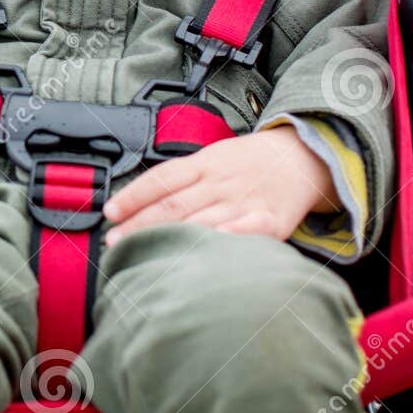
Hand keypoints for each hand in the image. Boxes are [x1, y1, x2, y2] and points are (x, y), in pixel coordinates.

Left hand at [102, 124, 337, 246]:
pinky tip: (204, 253)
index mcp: (205, 163)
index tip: (110, 213)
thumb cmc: (249, 162)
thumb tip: (140, 201)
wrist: (302, 157)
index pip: (161, 179)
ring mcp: (244, 201)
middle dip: (140, 225)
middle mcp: (221, 182)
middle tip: (114, 242)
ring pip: (201, 221)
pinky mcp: (269, 221)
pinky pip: (244, 233)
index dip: (133, 196)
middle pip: (174, 204)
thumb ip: (182, 179)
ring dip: (170, 239)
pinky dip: (224, 242)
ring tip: (144, 255)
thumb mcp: (214, 157)